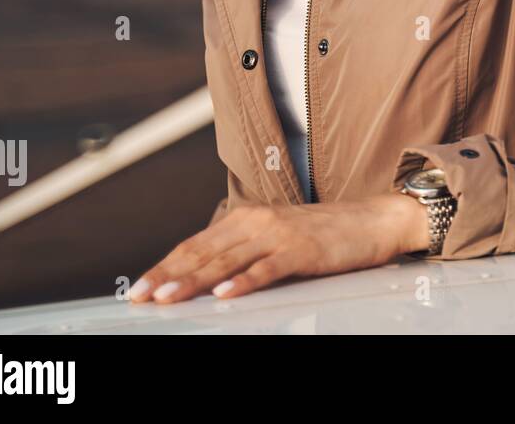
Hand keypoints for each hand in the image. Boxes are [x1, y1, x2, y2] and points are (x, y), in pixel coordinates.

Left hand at [127, 192, 429, 303]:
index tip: (140, 285)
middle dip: (167, 276)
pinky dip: (243, 282)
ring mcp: (278, 234)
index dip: (165, 265)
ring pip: (226, 261)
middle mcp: (257, 221)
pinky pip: (266, 269)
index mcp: (247, 216)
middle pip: (203, 252)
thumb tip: (207, 277)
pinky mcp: (301, 249)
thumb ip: (244, 250)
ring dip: (193, 281)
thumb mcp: (277, 235)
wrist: (373, 221)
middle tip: (141, 295)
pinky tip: (225, 295)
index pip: (196, 243)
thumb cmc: (326, 232)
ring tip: (168, 297)